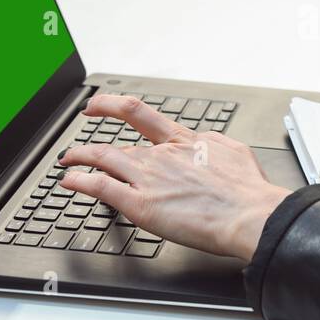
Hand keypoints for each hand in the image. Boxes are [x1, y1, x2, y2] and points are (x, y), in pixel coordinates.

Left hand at [58, 94, 289, 262]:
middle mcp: (163, 154)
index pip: (141, 115)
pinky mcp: (142, 205)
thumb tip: (208, 142)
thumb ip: (214, 144)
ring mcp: (150, 178)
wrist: (250, 213)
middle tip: (77, 146)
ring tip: (68, 161)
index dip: (114, 106)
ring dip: (80, 158)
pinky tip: (70, 182)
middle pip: (119, 144)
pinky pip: (102, 187)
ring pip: (104, 159)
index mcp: (185, 141)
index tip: (102, 105)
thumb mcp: (235, 152)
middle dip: (93, 143)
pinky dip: (81, 182)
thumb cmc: (249, 190)